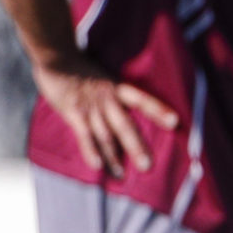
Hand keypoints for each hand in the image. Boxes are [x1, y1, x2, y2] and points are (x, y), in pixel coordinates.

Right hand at [32, 54, 177, 178]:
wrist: (56, 57)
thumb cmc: (82, 70)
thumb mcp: (105, 78)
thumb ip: (116, 95)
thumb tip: (130, 114)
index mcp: (117, 88)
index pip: (142, 99)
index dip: (158, 110)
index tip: (175, 122)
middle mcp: (107, 98)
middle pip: (125, 125)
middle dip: (136, 146)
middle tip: (147, 166)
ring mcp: (90, 106)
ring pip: (105, 135)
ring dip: (114, 156)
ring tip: (122, 175)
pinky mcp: (73, 112)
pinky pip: (84, 135)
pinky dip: (91, 150)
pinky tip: (97, 165)